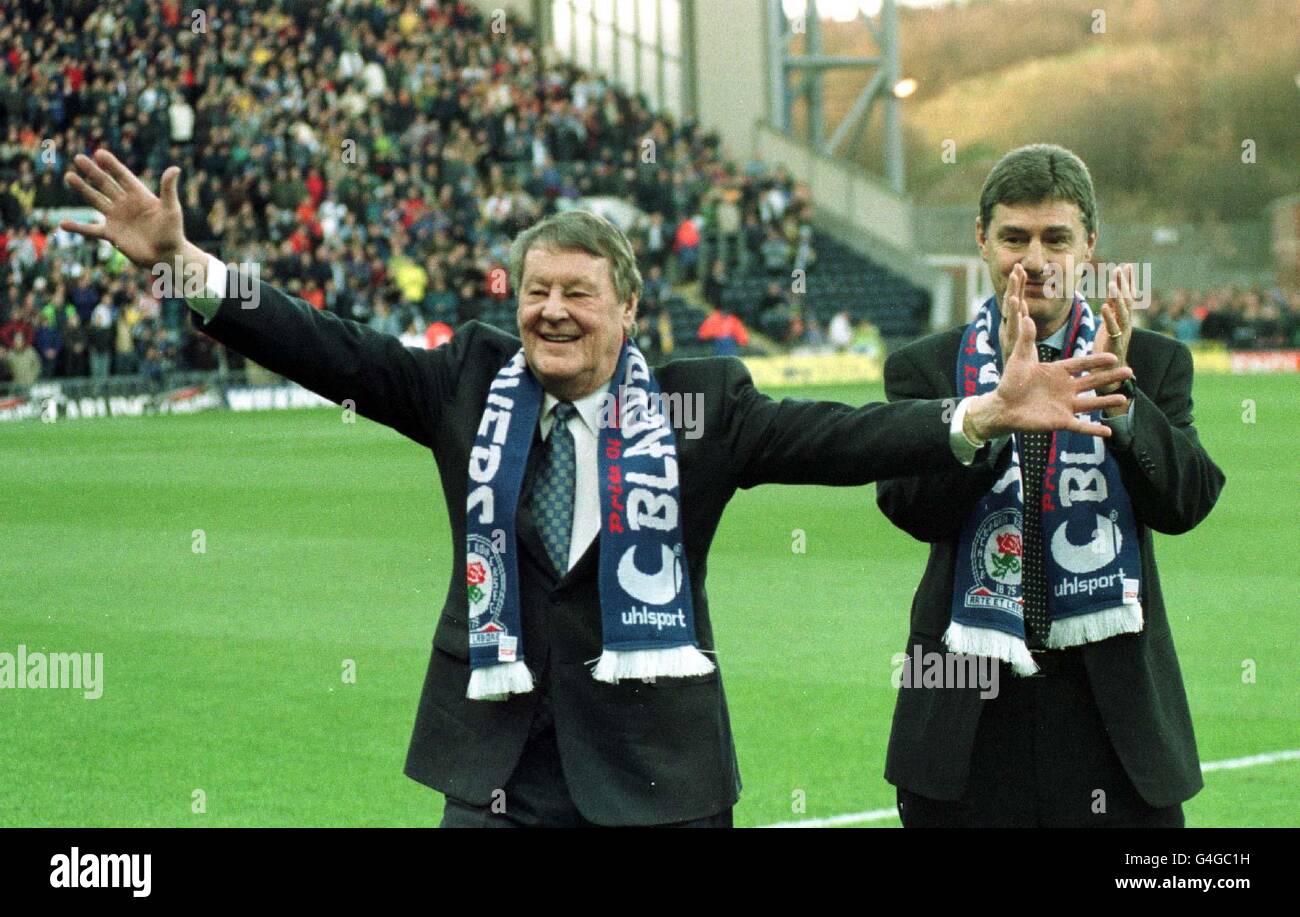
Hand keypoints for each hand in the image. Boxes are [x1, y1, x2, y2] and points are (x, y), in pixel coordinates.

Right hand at [60, 150, 192, 270]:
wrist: (167, 257)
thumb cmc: (172, 233)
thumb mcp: (171, 210)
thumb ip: (168, 189)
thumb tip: (175, 168)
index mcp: (140, 195)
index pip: (123, 176)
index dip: (112, 165)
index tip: (99, 153)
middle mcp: (125, 204)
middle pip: (106, 184)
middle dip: (92, 171)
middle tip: (79, 158)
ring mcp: (117, 218)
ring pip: (96, 200)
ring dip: (82, 189)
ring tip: (69, 176)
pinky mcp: (111, 234)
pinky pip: (91, 230)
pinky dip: (78, 227)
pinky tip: (63, 223)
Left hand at [967, 281, 1131, 439]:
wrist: (1002, 407)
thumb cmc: (1010, 383)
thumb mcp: (1019, 359)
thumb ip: (1025, 340)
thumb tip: (1026, 317)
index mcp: (1058, 371)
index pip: (1082, 364)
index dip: (1097, 360)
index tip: (1113, 357)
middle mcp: (1065, 388)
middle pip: (1092, 381)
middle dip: (1110, 377)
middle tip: (1129, 372)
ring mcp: (1064, 405)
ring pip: (1091, 403)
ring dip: (1106, 401)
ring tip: (1124, 398)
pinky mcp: (1060, 421)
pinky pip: (1080, 426)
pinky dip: (1094, 429)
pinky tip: (1108, 432)